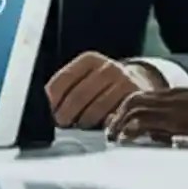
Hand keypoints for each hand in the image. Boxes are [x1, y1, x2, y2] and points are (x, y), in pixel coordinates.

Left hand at [45, 52, 166, 128]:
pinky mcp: (136, 99)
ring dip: (83, 122)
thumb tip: (48, 107)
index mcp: (89, 60)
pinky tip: (99, 128)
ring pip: (96, 109)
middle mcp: (108, 68)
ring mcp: (124, 82)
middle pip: (78, 95)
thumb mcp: (86, 77)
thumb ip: (68, 87)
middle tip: (61, 123)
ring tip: (79, 125)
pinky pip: (114, 116)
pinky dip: (103, 125)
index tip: (49, 110)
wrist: (139, 82)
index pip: (64, 79)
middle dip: (65, 114)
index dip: (53, 98)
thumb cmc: (103, 84)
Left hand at [105, 79, 187, 143]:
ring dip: (119, 121)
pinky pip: (147, 121)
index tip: (117, 124)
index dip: (126, 110)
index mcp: (180, 96)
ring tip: (113, 137)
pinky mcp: (181, 121)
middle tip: (110, 132)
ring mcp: (176, 108)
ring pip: (135, 106)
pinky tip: (125, 140)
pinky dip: (131, 129)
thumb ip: (183, 124)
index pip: (143, 97)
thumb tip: (164, 138)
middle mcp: (174, 99)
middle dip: (118, 115)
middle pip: (134, 99)